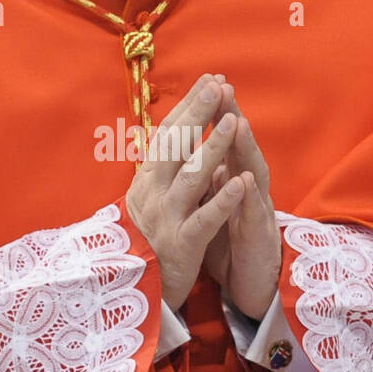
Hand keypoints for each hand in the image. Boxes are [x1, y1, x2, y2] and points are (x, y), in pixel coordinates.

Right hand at [125, 74, 249, 310]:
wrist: (131, 290)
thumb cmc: (144, 239)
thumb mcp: (147, 198)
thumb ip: (162, 168)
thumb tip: (174, 130)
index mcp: (146, 180)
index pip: (168, 135)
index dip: (188, 107)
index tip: (208, 80)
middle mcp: (152, 194)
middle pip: (176, 147)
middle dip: (198, 114)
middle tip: (218, 86)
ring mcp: (166, 218)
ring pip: (192, 177)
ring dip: (212, 148)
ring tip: (233, 122)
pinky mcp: (181, 245)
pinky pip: (205, 219)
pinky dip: (224, 200)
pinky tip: (241, 182)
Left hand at [201, 91, 282, 320]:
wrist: (254, 288)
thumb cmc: (233, 246)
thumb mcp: (214, 207)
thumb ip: (207, 180)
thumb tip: (190, 151)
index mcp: (231, 181)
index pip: (222, 141)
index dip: (212, 114)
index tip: (203, 83)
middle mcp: (247, 190)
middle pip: (239, 148)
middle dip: (229, 116)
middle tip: (221, 86)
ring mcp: (256, 212)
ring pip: (252, 175)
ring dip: (244, 148)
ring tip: (236, 121)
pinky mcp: (259, 238)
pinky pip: (253, 216)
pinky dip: (249, 198)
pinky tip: (245, 180)